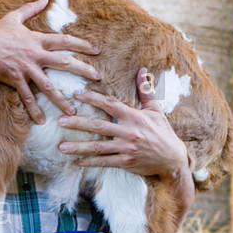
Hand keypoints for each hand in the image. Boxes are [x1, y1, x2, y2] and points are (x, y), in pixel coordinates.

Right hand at [0, 0, 101, 123]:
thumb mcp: (14, 17)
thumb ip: (31, 8)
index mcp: (37, 39)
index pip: (65, 41)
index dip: (82, 44)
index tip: (96, 50)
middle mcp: (35, 54)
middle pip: (64, 62)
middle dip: (83, 70)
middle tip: (97, 78)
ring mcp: (25, 68)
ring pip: (48, 86)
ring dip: (61, 99)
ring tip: (73, 111)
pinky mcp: (14, 79)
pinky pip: (26, 97)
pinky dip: (34, 110)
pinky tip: (42, 121)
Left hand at [57, 66, 188, 177]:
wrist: (173, 159)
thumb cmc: (163, 132)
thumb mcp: (155, 110)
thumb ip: (145, 91)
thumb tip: (142, 70)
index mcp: (135, 117)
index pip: (110, 105)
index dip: (92, 99)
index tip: (76, 94)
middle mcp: (129, 132)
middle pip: (99, 127)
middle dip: (78, 123)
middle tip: (60, 120)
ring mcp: (127, 149)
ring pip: (98, 147)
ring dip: (78, 147)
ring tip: (61, 146)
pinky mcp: (126, 163)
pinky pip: (104, 162)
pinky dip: (89, 162)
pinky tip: (76, 161)